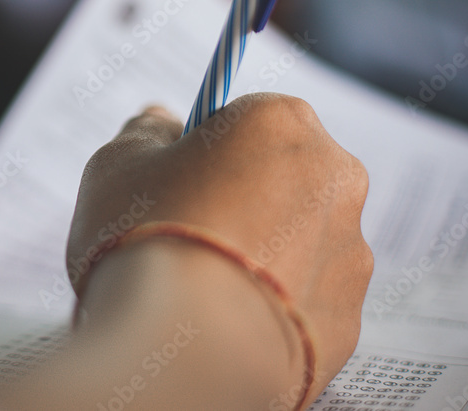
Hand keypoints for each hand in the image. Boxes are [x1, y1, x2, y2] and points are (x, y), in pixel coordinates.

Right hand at [66, 94, 371, 405]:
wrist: (183, 349)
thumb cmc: (146, 238)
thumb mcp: (117, 163)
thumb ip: (145, 131)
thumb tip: (162, 123)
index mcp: (282, 122)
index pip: (247, 118)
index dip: (206, 149)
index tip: (176, 180)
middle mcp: (335, 179)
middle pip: (282, 175)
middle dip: (243, 197)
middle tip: (184, 232)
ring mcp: (349, 254)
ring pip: (298, 241)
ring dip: (261, 253)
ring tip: (200, 287)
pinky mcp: (347, 321)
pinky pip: (303, 302)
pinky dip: (271, 308)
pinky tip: (223, 322)